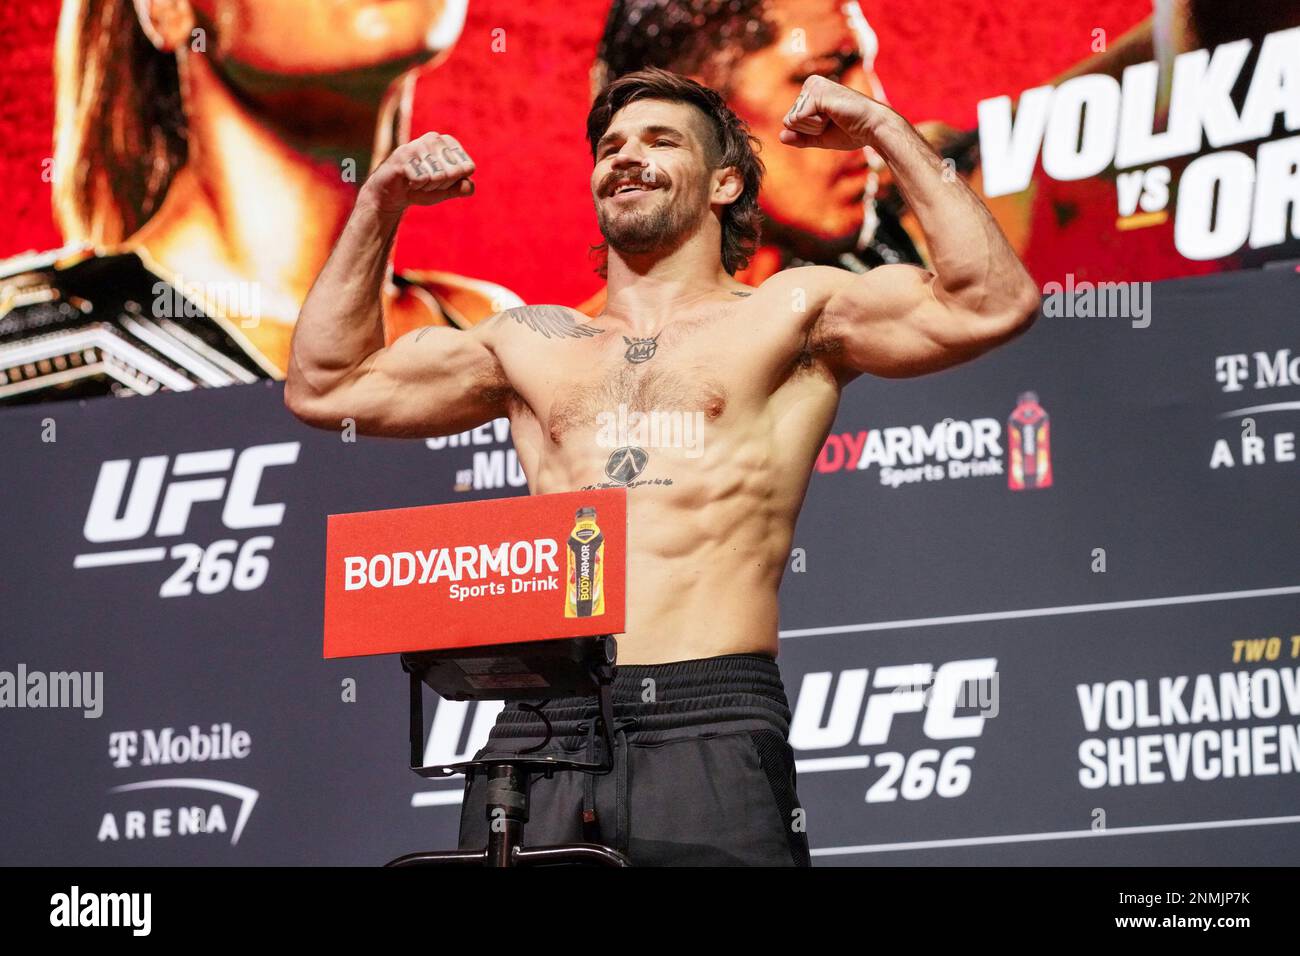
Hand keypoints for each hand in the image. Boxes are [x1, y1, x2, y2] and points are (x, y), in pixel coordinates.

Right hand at [362, 131, 476, 213]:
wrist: (392, 194)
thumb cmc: (422, 187)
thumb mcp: (447, 189)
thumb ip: (462, 188)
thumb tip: (469, 187)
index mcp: (448, 142)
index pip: (468, 167)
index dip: (455, 181)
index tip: (442, 180)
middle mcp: (434, 138)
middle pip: (455, 172)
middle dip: (442, 185)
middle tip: (428, 181)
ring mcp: (417, 145)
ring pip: (439, 177)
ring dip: (428, 186)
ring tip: (417, 180)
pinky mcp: (403, 156)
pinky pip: (422, 179)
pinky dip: (416, 187)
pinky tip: (407, 180)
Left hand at [779, 75, 896, 150]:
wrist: (872, 128)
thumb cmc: (851, 131)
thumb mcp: (821, 137)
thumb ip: (801, 137)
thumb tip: (781, 137)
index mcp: (811, 90)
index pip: (790, 120)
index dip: (808, 131)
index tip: (830, 125)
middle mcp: (810, 83)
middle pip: (789, 120)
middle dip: (809, 130)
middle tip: (833, 122)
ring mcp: (813, 86)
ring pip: (793, 119)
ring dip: (813, 127)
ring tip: (835, 118)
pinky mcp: (816, 92)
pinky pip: (799, 118)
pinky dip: (815, 125)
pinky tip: (834, 116)